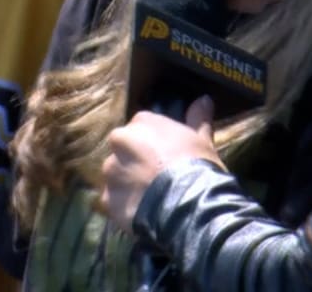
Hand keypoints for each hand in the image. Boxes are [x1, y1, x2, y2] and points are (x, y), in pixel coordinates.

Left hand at [100, 96, 221, 230]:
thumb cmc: (197, 166)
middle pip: (124, 150)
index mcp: (141, 122)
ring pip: (116, 175)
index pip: (142, 128)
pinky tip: (142, 213)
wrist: (188, 204)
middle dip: (135, 161)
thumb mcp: (203, 140)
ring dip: (128, 184)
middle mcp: (120, 141)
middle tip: (156, 178)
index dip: (154, 145)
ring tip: (149, 199)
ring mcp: (111, 170)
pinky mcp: (107, 197)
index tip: (165, 157)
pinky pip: (114, 200)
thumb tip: (204, 99)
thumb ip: (198, 117)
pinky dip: (124, 206)